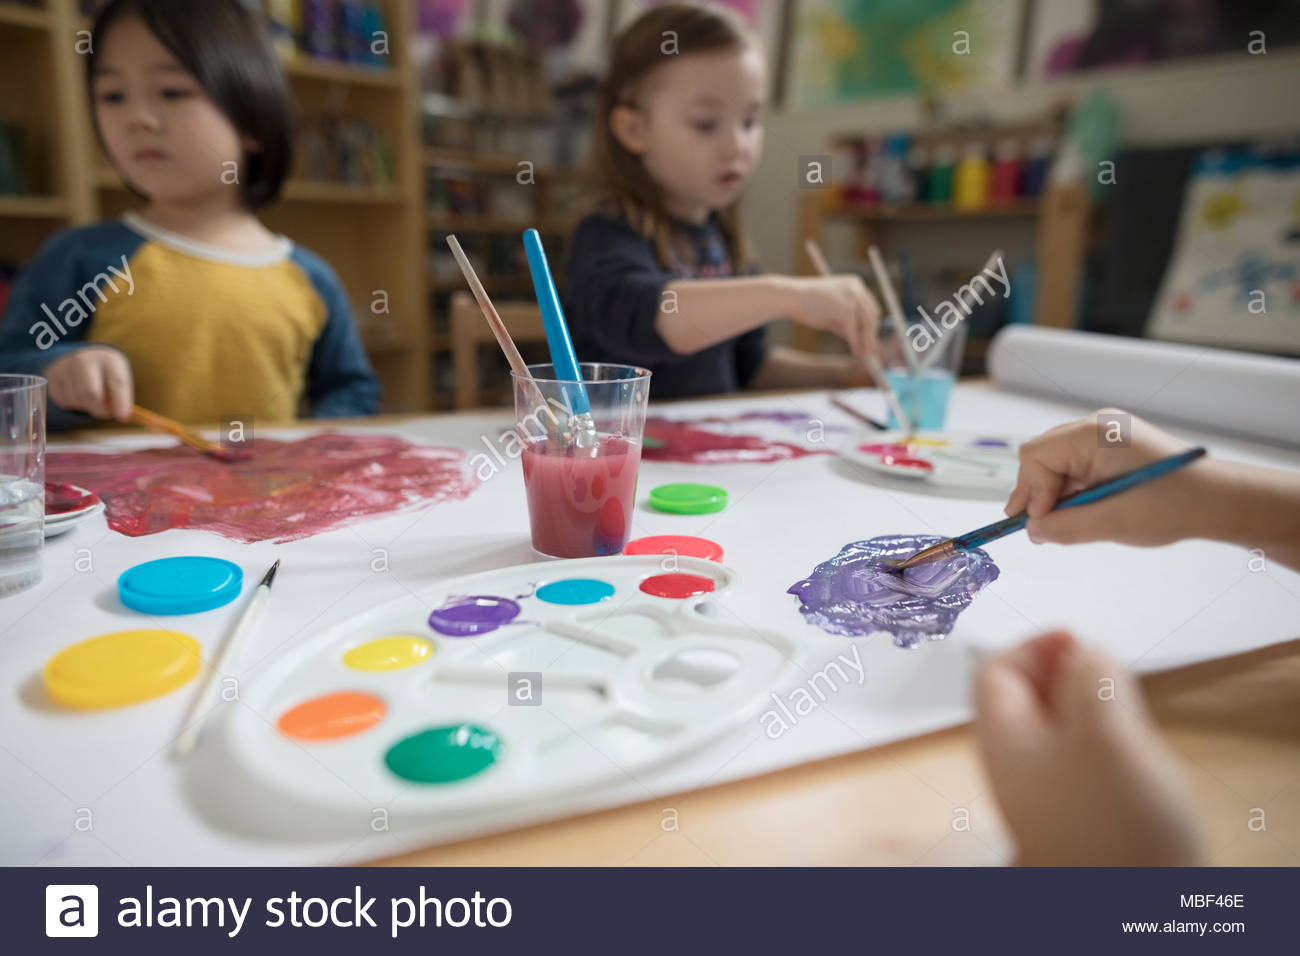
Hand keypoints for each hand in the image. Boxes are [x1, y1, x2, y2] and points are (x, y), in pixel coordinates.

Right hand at [43, 347, 134, 420]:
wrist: (83, 359)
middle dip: (99, 409)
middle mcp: (84, 359)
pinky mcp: (50, 376)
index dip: (120, 401)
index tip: (122, 417)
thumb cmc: (106, 374)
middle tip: (105, 411)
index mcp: (108, 360)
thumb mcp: (119, 380)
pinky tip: (77, 394)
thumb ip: (123, 397)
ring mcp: (64, 367)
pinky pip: (62, 402)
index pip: (115, 381)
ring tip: (91, 398)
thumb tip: (123, 417)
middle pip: (90, 394)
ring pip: (75, 400)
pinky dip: (73, 405)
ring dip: (86, 407)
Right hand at [782, 274, 881, 358]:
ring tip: (865, 354)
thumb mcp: (831, 312)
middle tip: (872, 350)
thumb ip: (847, 322)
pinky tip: (855, 352)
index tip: (872, 340)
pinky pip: (853, 330)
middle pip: (872, 315)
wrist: (789, 297)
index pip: (870, 307)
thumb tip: (860, 339)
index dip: (872, 325)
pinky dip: (855, 342)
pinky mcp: (845, 309)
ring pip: (866, 324)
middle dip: (872, 335)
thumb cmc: (806, 304)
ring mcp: (852, 297)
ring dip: (866, 341)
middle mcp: (857, 288)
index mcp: (855, 283)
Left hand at [974, 630, 1201, 865]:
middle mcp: (1014, 766)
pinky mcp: (1077, 816)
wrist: (1132, 912)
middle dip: (1066, 675)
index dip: (1035, 646)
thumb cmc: (1113, 829)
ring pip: (1057, 729)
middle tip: (1106, 675)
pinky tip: (1133, 756)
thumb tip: (1084, 650)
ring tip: (1124, 715)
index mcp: (1004, 740)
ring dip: (1090, 709)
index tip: (1077, 640)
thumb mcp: (1106, 733)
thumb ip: (1092, 678)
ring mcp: (1044, 794)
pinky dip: (1104, 744)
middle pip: (1026, 698)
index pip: (995, 672)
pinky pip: (1082, 762)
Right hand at [1006, 408, 1204, 546]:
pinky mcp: (1113, 448)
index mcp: (1094, 433)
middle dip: (1038, 492)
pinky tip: (1084, 510)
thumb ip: (1064, 527)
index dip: (1032, 491)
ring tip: (1067, 521)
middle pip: (1042, 456)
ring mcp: (1105, 434)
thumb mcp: (1112, 522)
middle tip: (1041, 527)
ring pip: (1056, 463)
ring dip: (1055, 494)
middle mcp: (1096, 426)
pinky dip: (1071, 490)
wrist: (1219, 500)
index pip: (1036, 456)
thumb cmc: (1173, 504)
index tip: (1042, 523)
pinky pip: (1075, 466)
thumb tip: (1034, 529)